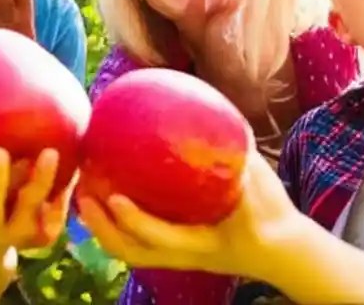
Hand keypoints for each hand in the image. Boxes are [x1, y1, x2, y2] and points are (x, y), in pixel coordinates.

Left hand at [75, 151, 305, 282]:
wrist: (281, 250)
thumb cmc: (271, 212)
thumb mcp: (260, 181)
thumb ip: (238, 149)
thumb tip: (211, 104)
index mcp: (206, 243)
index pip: (164, 240)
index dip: (136, 223)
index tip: (115, 200)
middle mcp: (186, 256)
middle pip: (134, 253)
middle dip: (103, 230)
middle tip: (82, 196)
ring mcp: (178, 259)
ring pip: (131, 252)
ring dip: (102, 229)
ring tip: (82, 196)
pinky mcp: (175, 254)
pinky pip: (139, 244)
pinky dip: (116, 225)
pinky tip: (103, 193)